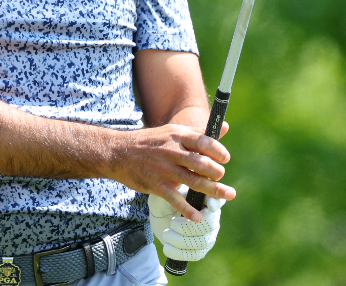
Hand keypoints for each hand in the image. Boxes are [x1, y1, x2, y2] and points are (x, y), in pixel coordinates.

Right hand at [107, 124, 234, 221]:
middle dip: (216, 172)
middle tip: (220, 176)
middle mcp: (172, 152)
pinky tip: (198, 217)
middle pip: (202, 163)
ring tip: (227, 195)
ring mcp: (164, 170)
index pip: (204, 142)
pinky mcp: (156, 185)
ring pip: (193, 181)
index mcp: (178, 136)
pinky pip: (175, 199)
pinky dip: (187, 209)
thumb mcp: (173, 131)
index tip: (225, 159)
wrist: (118, 153)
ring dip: (213, 190)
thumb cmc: (150, 142)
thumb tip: (226, 128)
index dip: (218, 151)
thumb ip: (199, 132)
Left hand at [149, 185, 225, 261]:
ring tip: (166, 234)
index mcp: (207, 199)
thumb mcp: (169, 187)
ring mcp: (209, 234)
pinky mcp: (201, 248)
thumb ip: (179, 186)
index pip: (217, 200)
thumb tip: (188, 175)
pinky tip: (167, 248)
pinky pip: (195, 254)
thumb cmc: (166, 195)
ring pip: (202, 241)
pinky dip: (179, 253)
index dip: (215, 203)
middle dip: (189, 226)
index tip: (210, 206)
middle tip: (172, 222)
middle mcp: (212, 217)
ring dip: (181, 240)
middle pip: (209, 225)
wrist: (160, 214)